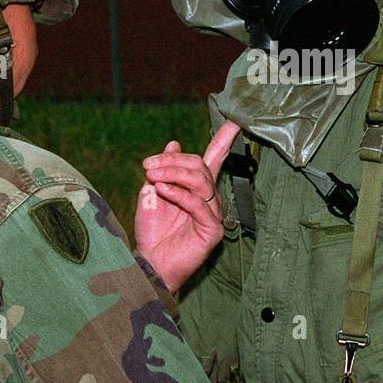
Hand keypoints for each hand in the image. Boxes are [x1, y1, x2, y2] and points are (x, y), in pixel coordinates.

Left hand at [134, 121, 240, 292]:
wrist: (149, 263)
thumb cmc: (152, 231)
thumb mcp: (152, 193)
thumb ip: (164, 170)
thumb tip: (173, 143)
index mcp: (197, 187)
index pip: (215, 158)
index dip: (224, 139)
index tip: (234, 119)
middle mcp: (209, 197)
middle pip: (199, 165)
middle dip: (172, 161)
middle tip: (148, 165)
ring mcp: (213, 213)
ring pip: (200, 181)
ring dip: (173, 174)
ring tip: (151, 176)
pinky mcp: (212, 230)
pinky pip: (198, 204)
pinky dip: (179, 194)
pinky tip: (162, 190)